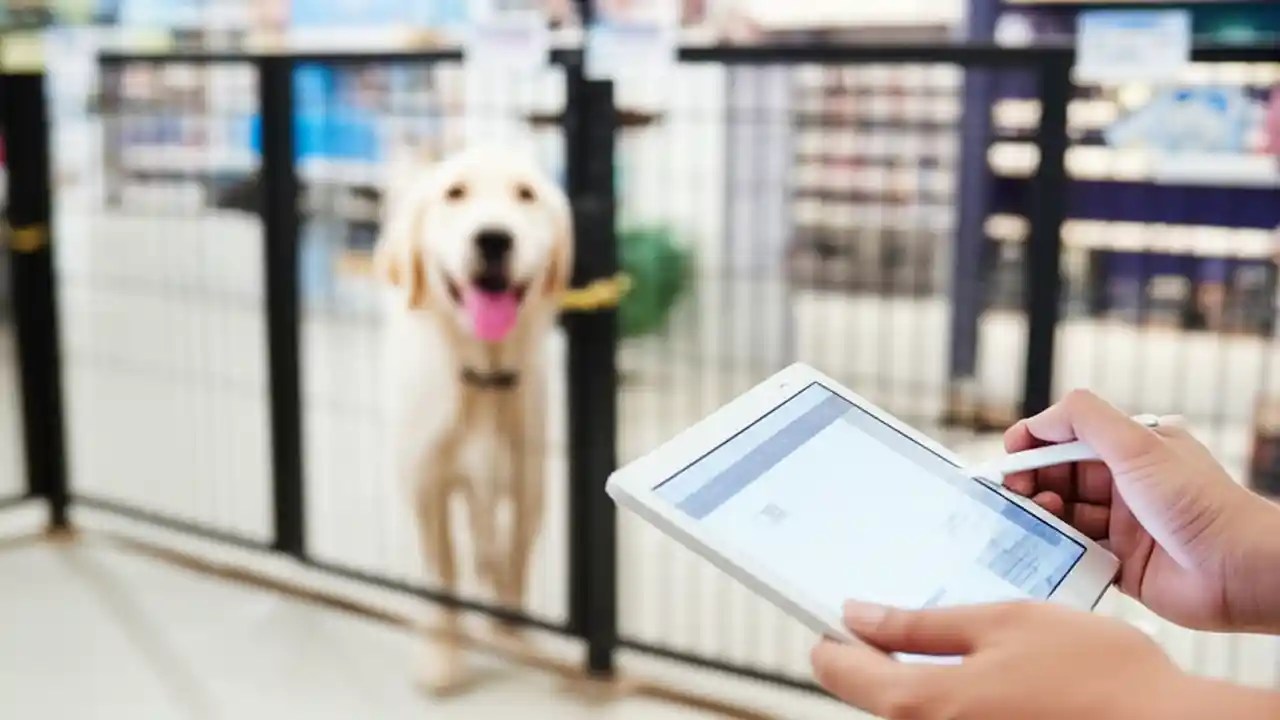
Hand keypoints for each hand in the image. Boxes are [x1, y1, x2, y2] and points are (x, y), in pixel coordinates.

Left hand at [812, 601, 1279, 719]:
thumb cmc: (1095, 674)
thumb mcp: (1001, 623)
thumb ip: (920, 625)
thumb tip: (857, 616)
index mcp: (924, 702)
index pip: (838, 671)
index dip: (829, 634)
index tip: (832, 610)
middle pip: (871, 692)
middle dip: (871, 650)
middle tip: (889, 608)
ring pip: (910, 705)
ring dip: (912, 669)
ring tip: (943, 629)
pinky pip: (948, 716)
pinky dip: (948, 687)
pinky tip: (981, 662)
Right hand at [1004, 390, 1279, 631]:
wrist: (1239, 570)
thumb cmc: (1198, 502)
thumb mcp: (1138, 444)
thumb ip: (1084, 418)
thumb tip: (1037, 419)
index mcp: (1133, 449)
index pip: (1068, 438)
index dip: (1035, 443)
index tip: (1010, 455)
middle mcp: (1126, 485)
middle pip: (1059, 477)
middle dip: (1033, 481)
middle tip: (1015, 493)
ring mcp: (1123, 526)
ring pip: (1064, 516)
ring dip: (1043, 515)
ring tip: (1039, 518)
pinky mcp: (1120, 564)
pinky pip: (1075, 553)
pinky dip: (1056, 550)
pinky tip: (1046, 548)